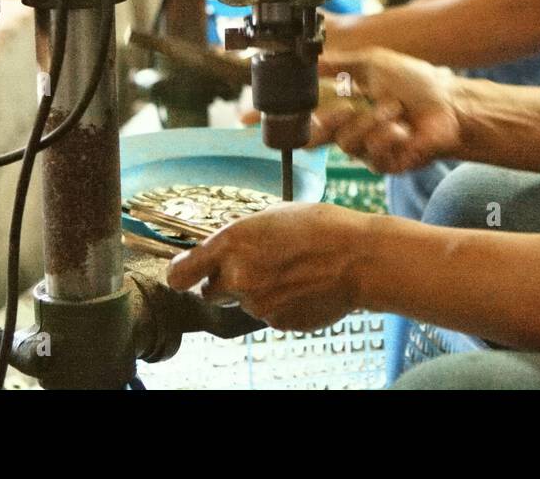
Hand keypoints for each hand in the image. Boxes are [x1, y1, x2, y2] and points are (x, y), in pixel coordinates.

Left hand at [165, 203, 375, 331]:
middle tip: (257, 267)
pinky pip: (269, 315)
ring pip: (245, 303)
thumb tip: (226, 252)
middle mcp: (238, 278)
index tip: (187, 273)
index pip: (180, 274)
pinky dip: (281, 304)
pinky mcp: (277, 323)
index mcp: (231, 244)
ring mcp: (257, 305)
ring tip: (292, 272)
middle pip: (211, 292)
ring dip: (259, 292)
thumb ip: (241, 237)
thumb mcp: (273, 216)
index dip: (182, 274)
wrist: (358, 258)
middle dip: (227, 282)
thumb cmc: (321, 228)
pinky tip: (303, 286)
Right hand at [311, 47, 463, 173]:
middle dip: (334, 118)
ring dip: (372, 121)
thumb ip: (339, 64)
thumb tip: (311, 60)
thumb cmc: (413, 82)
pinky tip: (404, 129)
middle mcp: (353, 132)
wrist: (447, 102)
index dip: (302, 120)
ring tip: (395, 108)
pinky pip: (374, 156)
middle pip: (321, 136)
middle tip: (348, 107)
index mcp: (345, 110)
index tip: (294, 114)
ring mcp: (369, 151)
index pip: (312, 121)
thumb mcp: (372, 64)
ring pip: (349, 144)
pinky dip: (388, 137)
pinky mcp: (387, 165)